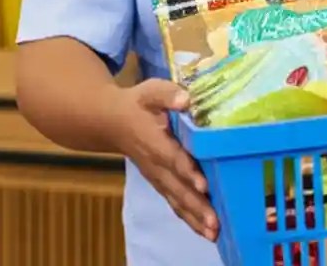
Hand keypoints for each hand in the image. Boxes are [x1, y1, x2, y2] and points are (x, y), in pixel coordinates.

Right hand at [107, 79, 218, 240]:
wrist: (111, 122)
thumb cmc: (137, 104)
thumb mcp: (150, 91)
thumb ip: (167, 94)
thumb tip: (185, 99)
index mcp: (153, 141)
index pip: (172, 158)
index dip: (187, 172)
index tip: (203, 184)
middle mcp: (155, 165)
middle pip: (177, 188)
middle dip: (196, 206)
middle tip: (215, 222)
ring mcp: (157, 178)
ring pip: (176, 201)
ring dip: (195, 218)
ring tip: (214, 234)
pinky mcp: (160, 184)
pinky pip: (175, 204)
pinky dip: (190, 220)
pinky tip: (206, 232)